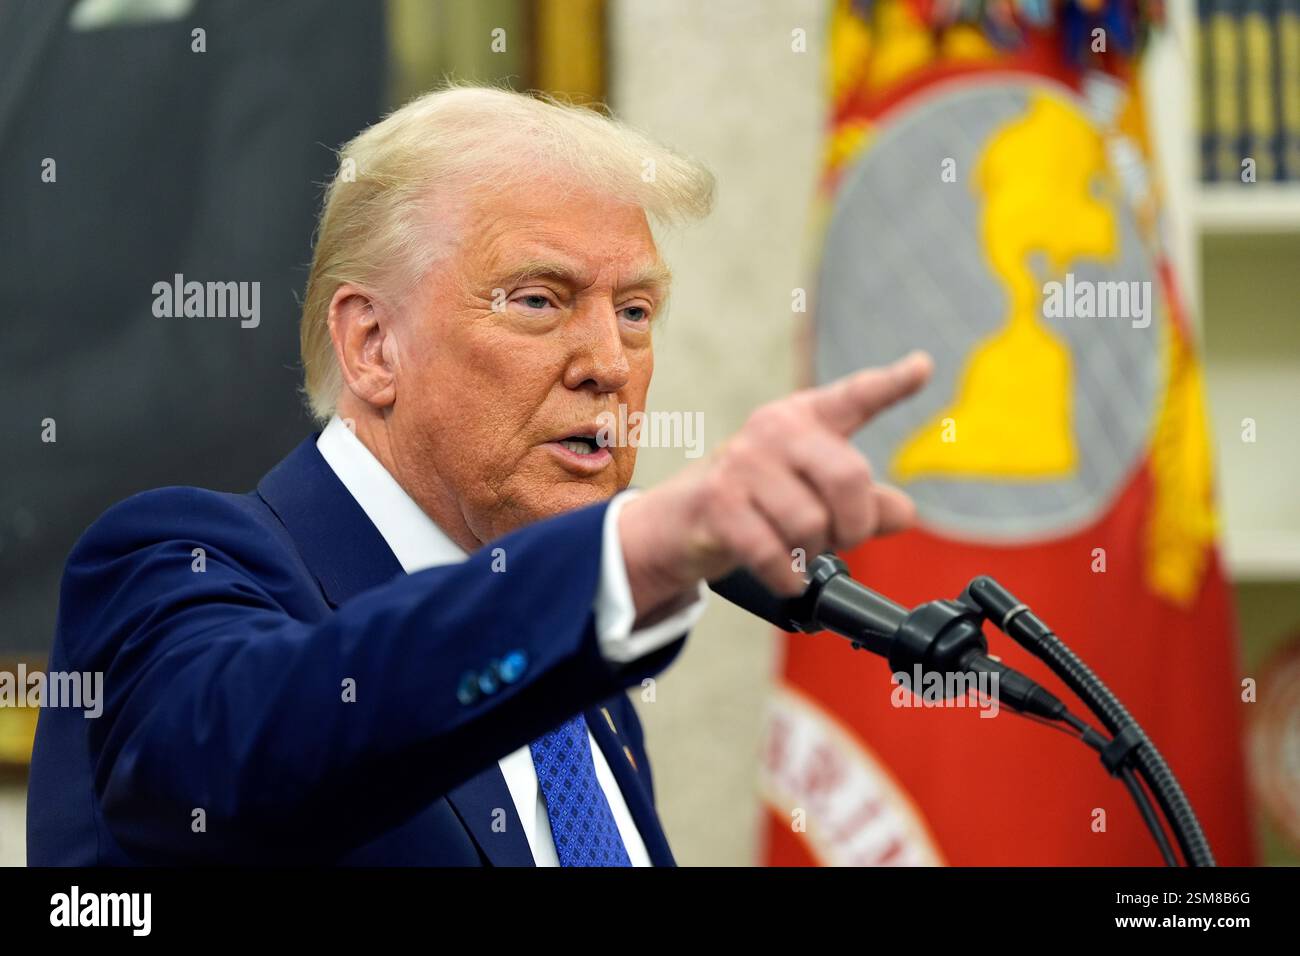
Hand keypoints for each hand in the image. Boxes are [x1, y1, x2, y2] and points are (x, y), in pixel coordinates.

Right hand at [618, 351, 932, 615]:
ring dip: (813, 552)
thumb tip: (905, 513)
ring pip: (811, 523)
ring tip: (798, 550)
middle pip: (849, 479)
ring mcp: (743, 463)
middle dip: (855, 524)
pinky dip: (789, 576)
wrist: (681, 520)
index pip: (855, 397)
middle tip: (842, 538)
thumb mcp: (813, 493)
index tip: (923, 367)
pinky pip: (774, 552)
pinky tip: (787, 576)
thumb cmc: (757, 500)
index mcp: (804, 419)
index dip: (892, 383)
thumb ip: (864, 501)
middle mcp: (774, 430)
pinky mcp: (719, 502)